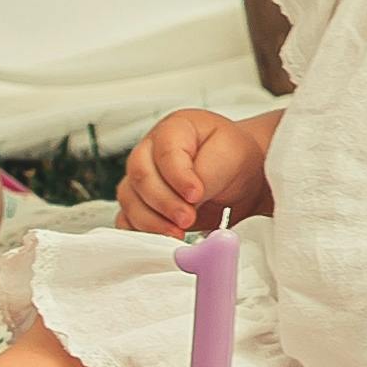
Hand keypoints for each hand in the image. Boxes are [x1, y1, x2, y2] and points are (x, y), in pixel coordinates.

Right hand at [118, 109, 265, 233]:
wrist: (239, 177)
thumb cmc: (233, 158)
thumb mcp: (231, 155)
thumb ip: (207, 173)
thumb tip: (189, 197)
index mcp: (174, 129)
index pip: (165, 152)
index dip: (178, 177)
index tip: (196, 195)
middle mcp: (150, 151)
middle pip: (141, 176)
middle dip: (164, 202)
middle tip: (187, 218)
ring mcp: (141, 178)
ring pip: (130, 200)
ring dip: (152, 221)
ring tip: (178, 232)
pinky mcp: (141, 204)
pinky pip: (127, 219)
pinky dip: (140, 231)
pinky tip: (161, 237)